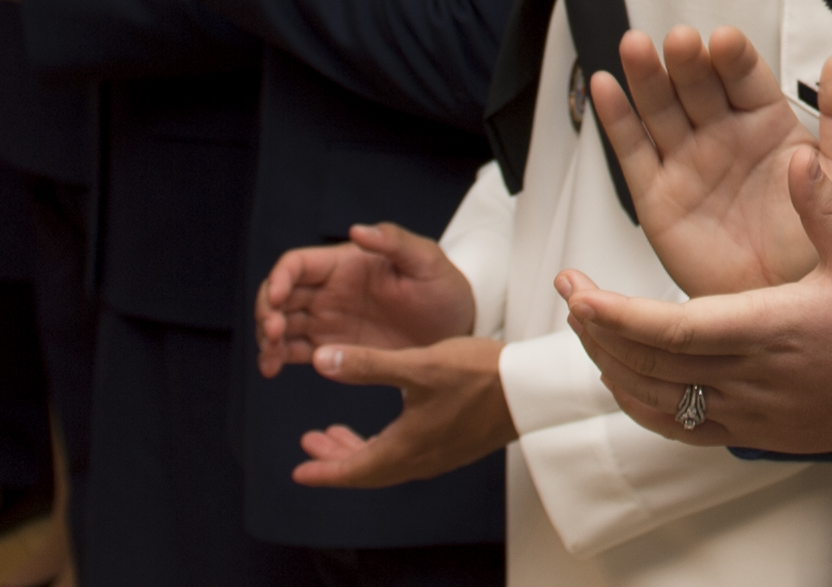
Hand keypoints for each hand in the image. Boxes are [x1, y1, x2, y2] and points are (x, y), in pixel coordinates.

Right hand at [259, 220, 476, 374]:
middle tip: (273, 331)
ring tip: (270, 358)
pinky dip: (275, 358)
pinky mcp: (332, 347)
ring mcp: (328, 320)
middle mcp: (330, 290)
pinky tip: (271, 369)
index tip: (280, 298)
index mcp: (346, 264)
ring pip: (280, 323)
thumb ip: (394, 242)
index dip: (280, 278)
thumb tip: (357, 230)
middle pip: (279, 294)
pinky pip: (293, 351)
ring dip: (266, 338)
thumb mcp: (426, 260)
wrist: (457, 328)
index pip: (297, 264)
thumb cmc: (443, 287)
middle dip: (266, 310)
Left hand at [291, 335, 513, 488]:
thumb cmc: (480, 375)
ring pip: (386, 465)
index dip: (322, 470)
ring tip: (338, 436)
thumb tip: (321, 360)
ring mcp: (439, 455)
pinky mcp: (454, 446)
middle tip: (311, 445)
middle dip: (336, 459)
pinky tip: (388, 428)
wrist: (533, 389)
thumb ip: (367, 365)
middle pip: (367, 471)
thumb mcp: (419, 364)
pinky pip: (407, 457)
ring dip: (359, 453)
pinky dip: (383, 448)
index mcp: (405, 446)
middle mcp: (420, 460)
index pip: (352, 470)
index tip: (298, 470)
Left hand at [558, 140, 831, 460]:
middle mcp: (743, 376)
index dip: (620, 315)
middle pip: (647, 362)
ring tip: (588, 324)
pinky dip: (636, 400)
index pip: (674, 329)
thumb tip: (798, 158)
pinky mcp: (738, 431)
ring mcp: (737, 410)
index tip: (582, 294)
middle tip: (573, 289)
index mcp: (766, 329)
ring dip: (609, 361)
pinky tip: (622, 376)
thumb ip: (823, 207)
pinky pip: (670, 425)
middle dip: (599, 327)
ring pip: (650, 396)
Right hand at [591, 28, 831, 296]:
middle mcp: (722, 133)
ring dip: (646, 77)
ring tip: (635, 46)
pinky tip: (604, 86)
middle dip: (687, 62)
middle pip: (698, 85)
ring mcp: (686, 161)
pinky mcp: (656, 196)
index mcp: (766, 120)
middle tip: (680, 42)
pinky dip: (616, 119)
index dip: (733, 57)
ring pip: (660, 109)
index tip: (725, 41)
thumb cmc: (819, 241)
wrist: (783, 302)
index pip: (745, 76)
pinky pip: (633, 152)